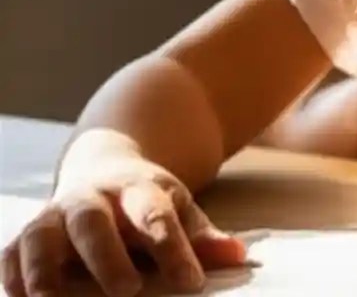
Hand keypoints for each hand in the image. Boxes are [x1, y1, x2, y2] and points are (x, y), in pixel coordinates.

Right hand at [2, 151, 244, 296]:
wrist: (103, 167)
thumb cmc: (148, 203)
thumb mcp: (182, 210)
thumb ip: (204, 237)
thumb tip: (238, 256)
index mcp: (137, 190)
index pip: (155, 216)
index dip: (172, 249)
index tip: (190, 283)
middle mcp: (90, 198)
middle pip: (92, 221)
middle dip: (106, 255)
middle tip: (127, 291)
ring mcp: (54, 215)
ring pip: (40, 234)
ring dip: (43, 268)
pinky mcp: (27, 234)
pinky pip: (11, 252)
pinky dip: (13, 276)